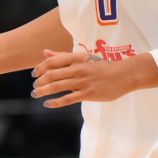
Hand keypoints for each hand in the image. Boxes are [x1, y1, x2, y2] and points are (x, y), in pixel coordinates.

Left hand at [30, 48, 157, 107]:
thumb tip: (45, 52)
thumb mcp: (83, 57)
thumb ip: (63, 56)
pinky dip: (55, 102)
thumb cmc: (101, 66)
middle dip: (39, 82)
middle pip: (52, 75)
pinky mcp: (88, 93)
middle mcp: (78, 68)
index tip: (34, 74)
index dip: (40, 68)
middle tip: (34, 87)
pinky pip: (67, 99)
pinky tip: (47, 104)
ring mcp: (83, 81)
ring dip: (43, 91)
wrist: (123, 75)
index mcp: (76, 57)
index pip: (52, 62)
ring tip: (36, 95)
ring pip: (57, 86)